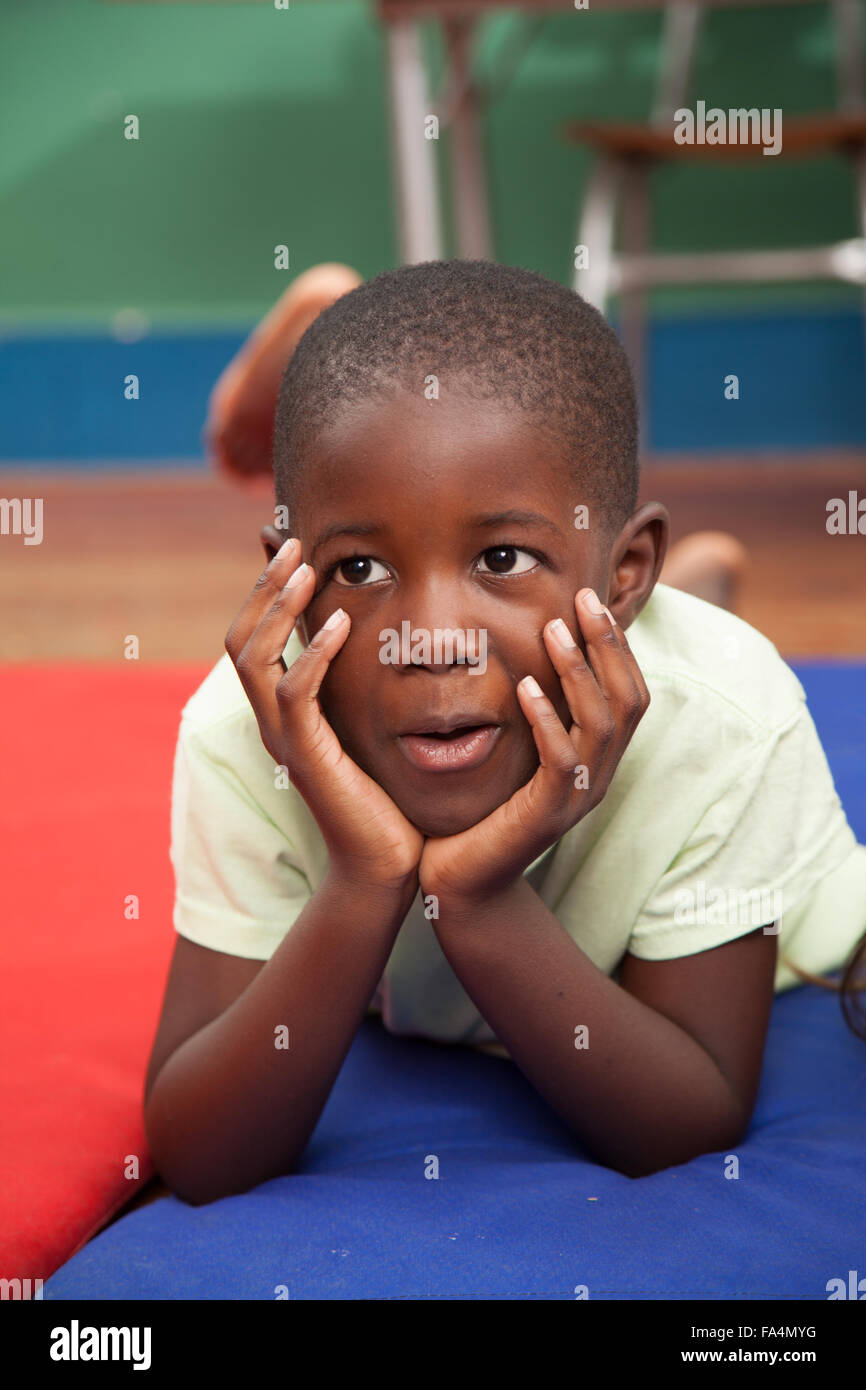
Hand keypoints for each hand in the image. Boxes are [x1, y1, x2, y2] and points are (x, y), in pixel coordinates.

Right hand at [225, 538, 423, 895]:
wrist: (385, 864)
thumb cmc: (384, 797)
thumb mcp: (367, 725)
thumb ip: (358, 686)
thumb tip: (372, 637)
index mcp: (282, 710)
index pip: (252, 638)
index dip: (264, 591)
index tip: (292, 548)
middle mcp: (272, 721)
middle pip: (240, 639)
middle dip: (264, 587)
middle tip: (293, 544)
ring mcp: (284, 740)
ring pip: (255, 660)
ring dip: (278, 610)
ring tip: (307, 572)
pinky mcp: (307, 758)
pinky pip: (295, 695)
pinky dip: (313, 655)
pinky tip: (340, 624)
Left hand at [418, 588, 649, 910]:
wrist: (462, 881)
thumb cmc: (483, 810)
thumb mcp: (515, 751)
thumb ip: (532, 711)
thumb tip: (525, 652)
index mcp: (597, 757)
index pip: (630, 692)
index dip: (617, 645)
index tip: (588, 598)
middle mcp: (599, 775)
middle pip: (629, 700)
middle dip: (609, 645)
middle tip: (582, 599)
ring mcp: (578, 798)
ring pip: (600, 726)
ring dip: (578, 673)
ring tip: (552, 631)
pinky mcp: (547, 816)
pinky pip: (560, 763)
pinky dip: (546, 721)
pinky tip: (525, 690)